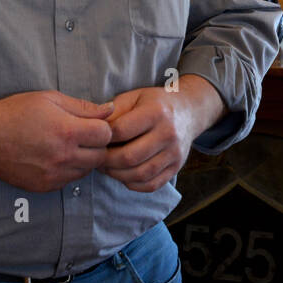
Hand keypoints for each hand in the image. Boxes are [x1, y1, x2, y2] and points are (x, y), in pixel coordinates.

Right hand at [0, 91, 114, 191]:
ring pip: (87, 171)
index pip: (106, 135)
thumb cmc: (16, 113)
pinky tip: (55, 157)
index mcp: (67, 131)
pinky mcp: (45, 186)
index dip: (102, 127)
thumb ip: (83, 106)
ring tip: (68, 146)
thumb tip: (109, 110)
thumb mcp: (50, 99)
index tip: (92, 124)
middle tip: (83, 136)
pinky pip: (70, 181)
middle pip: (100, 156)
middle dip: (97, 145)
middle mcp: (63, 156)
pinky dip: (69, 170)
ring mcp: (54, 174)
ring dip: (84, 159)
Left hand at [99, 76, 225, 192]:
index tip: (95, 139)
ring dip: (117, 174)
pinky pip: (151, 185)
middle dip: (106, 161)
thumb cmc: (155, 103)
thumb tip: (93, 131)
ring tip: (107, 167)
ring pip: (139, 174)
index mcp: (156, 112)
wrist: (189, 111)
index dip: (102, 138)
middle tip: (96, 158)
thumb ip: (113, 112)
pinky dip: (133, 183)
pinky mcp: (176, 167)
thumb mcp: (134, 97)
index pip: (121, 131)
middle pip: (129, 157)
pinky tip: (124, 174)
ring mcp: (174, 153)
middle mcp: (168, 133)